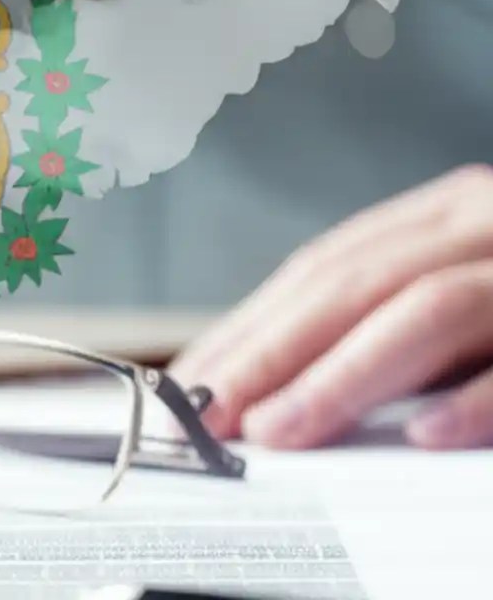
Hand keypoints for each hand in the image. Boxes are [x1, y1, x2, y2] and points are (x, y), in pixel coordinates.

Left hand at [170, 164, 492, 450]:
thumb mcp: (461, 294)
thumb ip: (384, 324)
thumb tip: (268, 387)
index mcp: (444, 216)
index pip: (320, 270)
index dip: (245, 330)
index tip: (186, 385)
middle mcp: (480, 224)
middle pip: (351, 285)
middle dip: (267, 355)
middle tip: (205, 415)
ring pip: (423, 309)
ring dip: (337, 377)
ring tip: (273, 430)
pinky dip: (471, 399)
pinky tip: (422, 434)